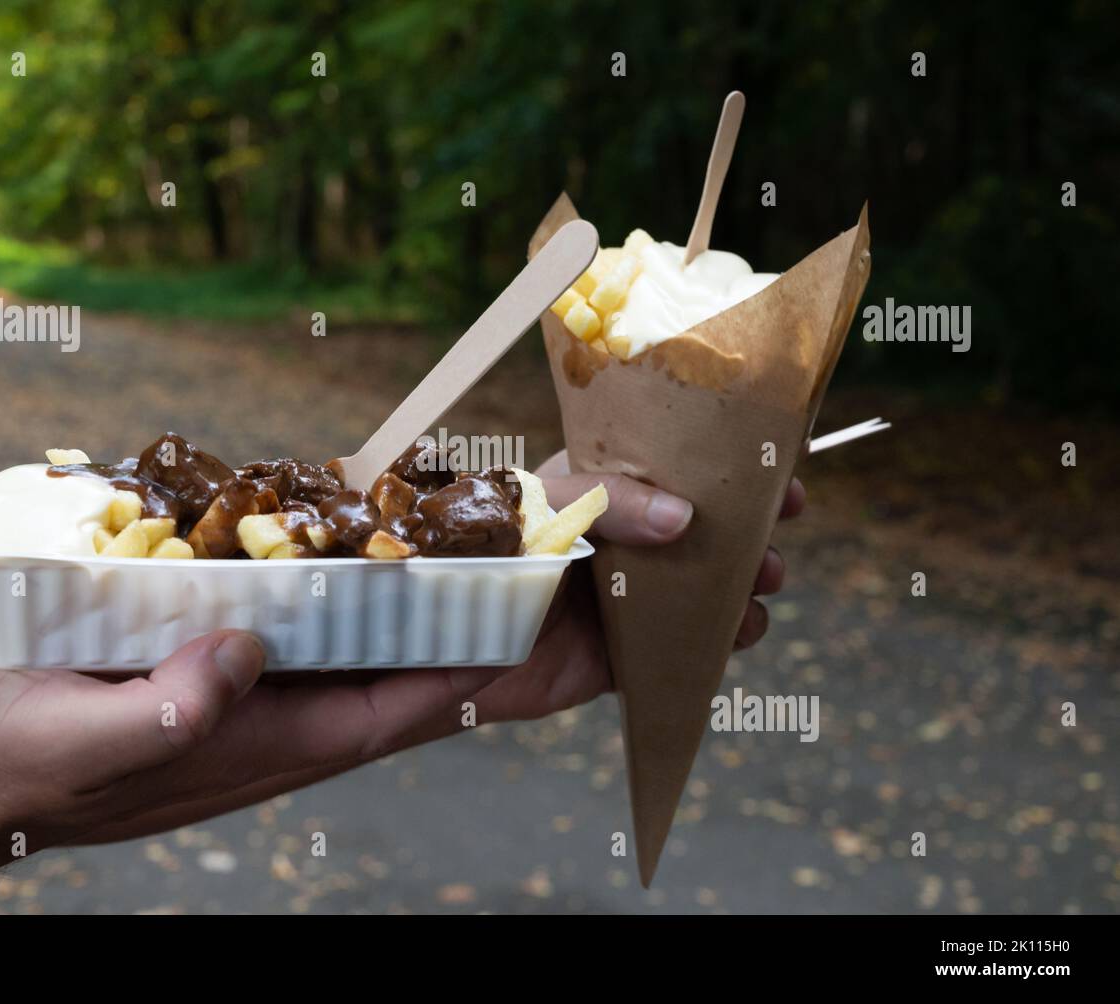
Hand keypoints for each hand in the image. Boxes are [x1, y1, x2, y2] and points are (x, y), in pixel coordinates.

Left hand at [466, 450, 803, 722]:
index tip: (784, 479)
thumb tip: (683, 516)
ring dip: (742, 591)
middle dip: (750, 539)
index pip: (681, 473)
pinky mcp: (620, 656)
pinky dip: (715, 644)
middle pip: (707, 536)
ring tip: (757, 588)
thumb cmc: (477, 547)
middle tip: (772, 545)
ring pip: (705, 594)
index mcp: (603, 493)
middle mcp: (622, 543)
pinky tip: (734, 634)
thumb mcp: (539, 503)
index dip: (735, 475)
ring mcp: (626, 600)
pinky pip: (681, 649)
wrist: (437, 642)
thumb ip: (605, 501)